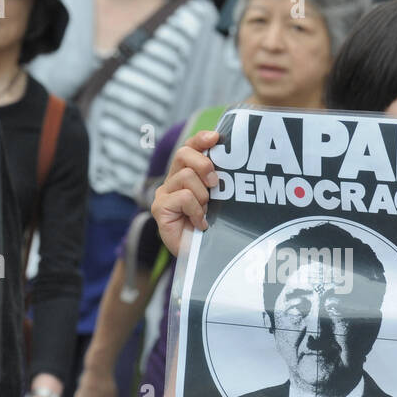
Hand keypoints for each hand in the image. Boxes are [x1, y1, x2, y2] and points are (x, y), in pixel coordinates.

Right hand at [152, 130, 218, 255]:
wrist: (201, 258)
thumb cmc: (212, 230)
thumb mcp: (219, 201)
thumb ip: (219, 182)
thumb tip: (236, 164)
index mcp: (186, 175)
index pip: (190, 148)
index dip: (201, 139)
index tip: (216, 137)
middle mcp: (171, 182)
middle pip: (183, 154)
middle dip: (204, 164)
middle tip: (216, 183)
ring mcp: (163, 195)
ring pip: (186, 177)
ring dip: (203, 196)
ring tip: (205, 212)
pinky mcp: (160, 208)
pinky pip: (183, 197)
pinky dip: (196, 210)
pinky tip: (199, 223)